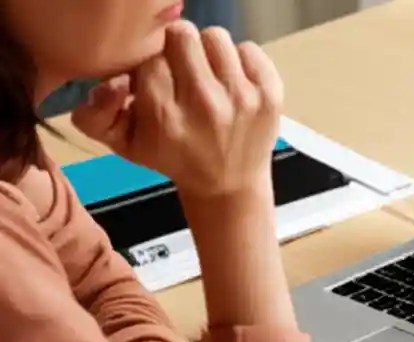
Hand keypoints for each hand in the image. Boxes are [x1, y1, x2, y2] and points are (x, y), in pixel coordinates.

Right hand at [72, 21, 283, 200]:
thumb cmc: (171, 156)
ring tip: (206, 75)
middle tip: (180, 71)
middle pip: (182, 35)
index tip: (156, 79)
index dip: (150, 63)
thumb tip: (111, 82)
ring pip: (215, 37)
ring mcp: (241, 99)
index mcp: (164, 116)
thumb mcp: (123, 144)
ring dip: (207, 52)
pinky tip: (231, 83)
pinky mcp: (270, 95)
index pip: (149, 57)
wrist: (228, 184)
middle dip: (176, 49)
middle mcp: (204, 105)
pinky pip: (249, 49)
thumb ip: (95, 114)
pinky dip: (239, 61)